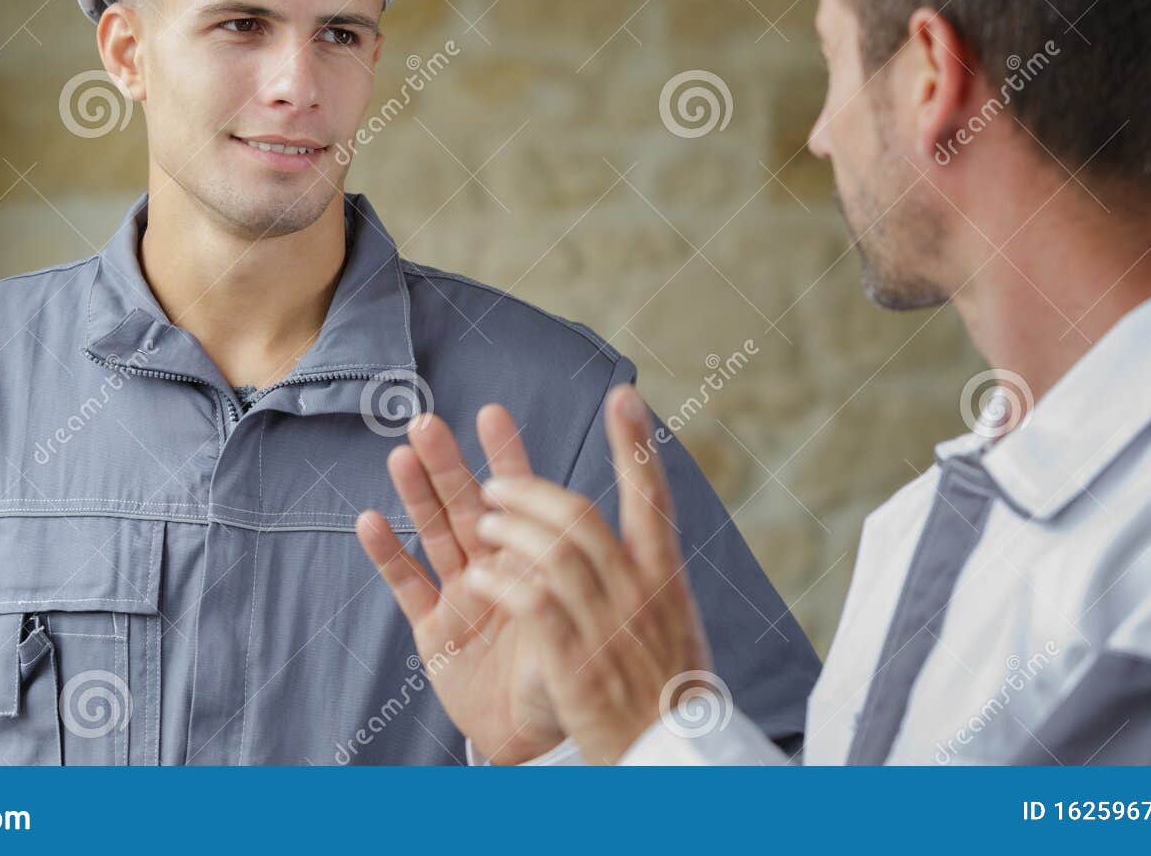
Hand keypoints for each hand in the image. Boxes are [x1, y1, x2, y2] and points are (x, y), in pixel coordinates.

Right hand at [356, 406, 564, 764]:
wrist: (542, 741)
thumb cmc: (570, 677)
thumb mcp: (579, 629)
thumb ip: (567, 591)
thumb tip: (562, 551)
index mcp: (531, 560)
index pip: (519, 497)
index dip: (506, 456)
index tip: (491, 413)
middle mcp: (493, 568)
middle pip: (464, 505)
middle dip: (447, 463)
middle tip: (426, 422)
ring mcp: (459, 595)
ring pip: (433, 534)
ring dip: (416, 495)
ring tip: (401, 455)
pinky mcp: (433, 630)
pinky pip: (407, 586)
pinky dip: (388, 555)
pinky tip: (370, 522)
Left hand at [466, 384, 712, 763]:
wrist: (669, 755)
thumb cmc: (662, 682)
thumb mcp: (670, 615)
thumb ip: (642, 568)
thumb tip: (630, 521)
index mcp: (663, 576)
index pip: (652, 498)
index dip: (637, 445)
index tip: (624, 394)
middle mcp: (637, 593)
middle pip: (579, 519)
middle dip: (530, 489)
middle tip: (494, 482)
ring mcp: (605, 628)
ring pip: (552, 554)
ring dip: (510, 527)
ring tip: (481, 517)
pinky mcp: (573, 664)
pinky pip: (532, 606)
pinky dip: (504, 581)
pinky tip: (481, 571)